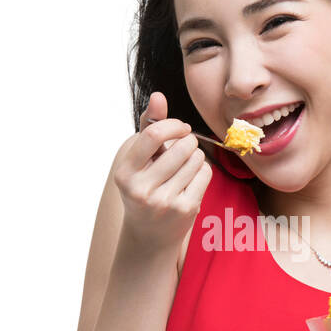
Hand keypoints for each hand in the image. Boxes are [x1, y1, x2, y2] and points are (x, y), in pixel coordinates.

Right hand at [114, 91, 211, 252]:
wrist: (149, 235)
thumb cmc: (145, 187)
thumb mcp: (139, 160)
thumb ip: (148, 126)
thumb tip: (158, 95)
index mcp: (125, 173)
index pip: (153, 134)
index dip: (173, 125)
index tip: (181, 129)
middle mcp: (141, 189)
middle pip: (181, 146)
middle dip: (189, 142)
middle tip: (185, 149)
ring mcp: (164, 202)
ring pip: (196, 159)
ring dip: (196, 156)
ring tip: (186, 166)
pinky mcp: (185, 209)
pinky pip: (205, 174)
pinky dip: (202, 171)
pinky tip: (192, 179)